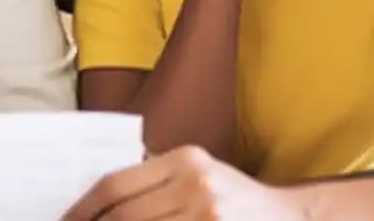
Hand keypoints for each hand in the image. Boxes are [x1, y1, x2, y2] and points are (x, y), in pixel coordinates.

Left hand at [63, 146, 306, 220]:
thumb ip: (155, 180)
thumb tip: (97, 204)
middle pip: (123, 216)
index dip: (83, 209)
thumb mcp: (199, 174)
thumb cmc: (234, 198)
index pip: (116, 184)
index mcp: (186, 159)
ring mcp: (208, 216)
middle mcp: (197, 185)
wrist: (290, 219)